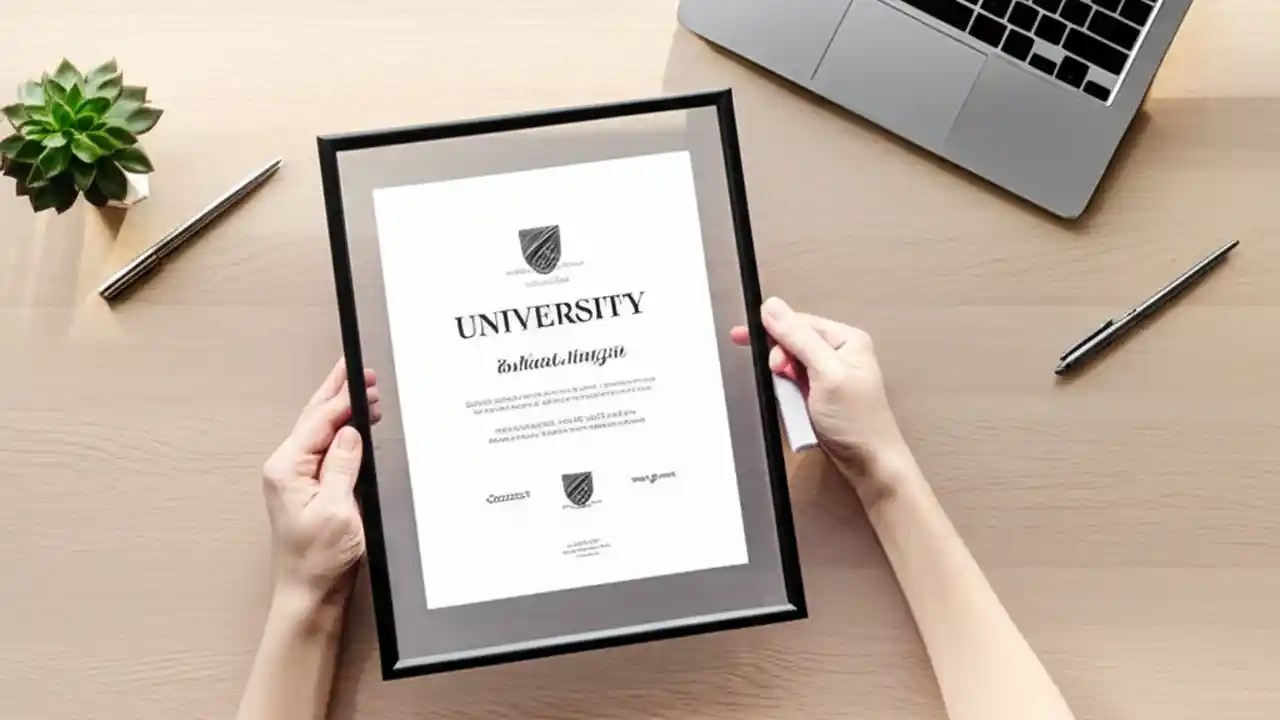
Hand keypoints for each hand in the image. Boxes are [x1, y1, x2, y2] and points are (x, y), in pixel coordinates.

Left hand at [261, 359, 381, 611]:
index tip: (365, 378)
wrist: (310, 593)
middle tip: (359, 367)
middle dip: (338, 391)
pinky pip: (326, 449)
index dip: (344, 398)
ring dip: (343, 410)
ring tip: (366, 389)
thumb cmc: (319, 559)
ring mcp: (296, 478)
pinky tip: (358, 425)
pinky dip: (343, 432)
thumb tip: (350, 431)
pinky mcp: (309, 488)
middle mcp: (286, 468)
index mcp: (287, 468)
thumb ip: (342, 465)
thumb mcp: (337, 509)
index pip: (319, 421)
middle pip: (314, 418)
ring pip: (320, 431)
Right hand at [731, 298, 910, 499]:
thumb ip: (798, 338)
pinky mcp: (820, 395)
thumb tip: (773, 307)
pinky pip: (793, 387)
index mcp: (846, 339)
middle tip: (775, 374)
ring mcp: (829, 376)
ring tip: (791, 398)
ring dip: (783, 382)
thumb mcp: (826, 373)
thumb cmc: (857, 421)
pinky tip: (792, 406)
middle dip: (779, 360)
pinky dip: (788, 396)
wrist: (869, 464)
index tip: (745, 337)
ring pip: (790, 366)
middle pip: (792, 343)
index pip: (799, 322)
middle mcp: (839, 353)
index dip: (773, 331)